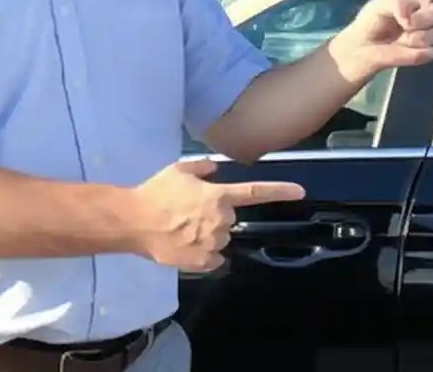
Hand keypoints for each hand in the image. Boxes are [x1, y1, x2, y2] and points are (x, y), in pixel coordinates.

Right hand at [129, 158, 304, 271]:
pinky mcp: (202, 262)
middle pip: (230, 219)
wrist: (133, 221)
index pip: (255, 193)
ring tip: (182, 230)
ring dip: (208, 234)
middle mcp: (220, 220)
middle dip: (215, 215)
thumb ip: (202, 169)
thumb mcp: (178, 170)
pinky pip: (212, 258)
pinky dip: (203, 254)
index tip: (300, 192)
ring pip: (220, 238)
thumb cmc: (155, 192)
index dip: (279, 191)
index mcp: (218, 196)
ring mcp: (212, 243)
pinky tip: (184, 245)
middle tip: (190, 213)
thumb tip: (214, 172)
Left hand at [333, 0, 432, 77]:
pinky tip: (400, 50)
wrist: (359, 50)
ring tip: (396, 38)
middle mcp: (426, 14)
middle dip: (420, 18)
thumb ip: (396, 5)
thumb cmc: (369, 23)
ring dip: (412, 37)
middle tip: (400, 24)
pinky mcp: (425, 53)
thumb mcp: (378, 6)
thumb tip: (411, 18)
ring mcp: (428, 35)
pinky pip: (427, 52)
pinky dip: (411, 52)